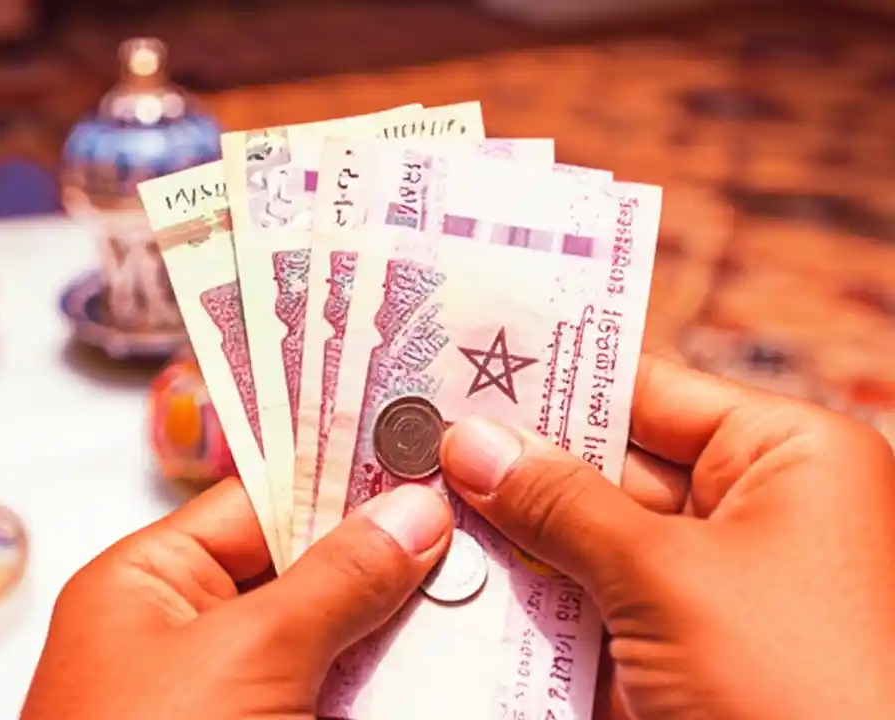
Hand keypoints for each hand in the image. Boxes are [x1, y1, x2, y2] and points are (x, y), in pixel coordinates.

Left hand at [21, 479, 452, 718]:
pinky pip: (341, 705)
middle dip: (393, 558)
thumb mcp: (244, 657)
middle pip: (308, 573)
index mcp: (149, 585)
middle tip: (487, 528)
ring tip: (501, 594)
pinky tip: (468, 672)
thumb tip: (412, 510)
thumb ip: (334, 580)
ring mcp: (233, 705)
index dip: (344, 474)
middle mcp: (189, 638)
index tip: (432, 454)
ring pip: (337, 647)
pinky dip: (395, 694)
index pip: (259, 501)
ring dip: (409, 633)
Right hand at [441, 355, 894, 719]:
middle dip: (512, 467)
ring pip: (587, 543)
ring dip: (509, 541)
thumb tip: (471, 443)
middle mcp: (751, 512)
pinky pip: (591, 609)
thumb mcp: (669, 578)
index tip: (456, 365)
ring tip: (414, 510)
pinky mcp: (679, 654)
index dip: (550, 379)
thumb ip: (562, 504)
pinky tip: (453, 583)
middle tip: (414, 447)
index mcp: (784, 458)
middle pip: (605, 466)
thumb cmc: (795, 685)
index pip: (646, 390)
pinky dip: (531, 605)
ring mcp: (711, 590)